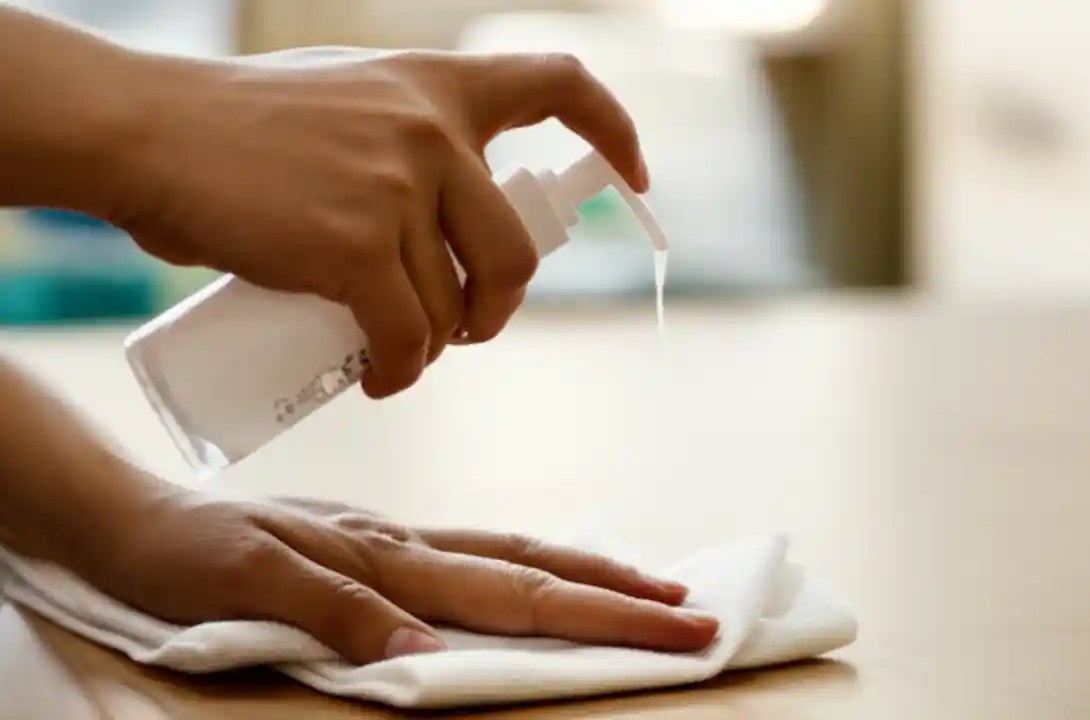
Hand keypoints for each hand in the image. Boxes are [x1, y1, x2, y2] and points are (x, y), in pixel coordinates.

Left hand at [82, 488, 715, 663]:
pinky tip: (544, 573)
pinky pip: (474, 557)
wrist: (136, 520)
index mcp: (389, 559)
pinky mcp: (376, 547)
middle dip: (621, 594)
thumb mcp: (249, 586)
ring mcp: (395, 543)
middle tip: (695, 612)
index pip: (517, 594)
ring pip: (512, 554)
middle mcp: (405, 546)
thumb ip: (342, 614)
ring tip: (648, 586)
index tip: (675, 625)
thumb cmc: (186, 559)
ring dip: (587, 572)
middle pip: (534, 568)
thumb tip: (428, 654)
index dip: (602, 614)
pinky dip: (530, 565)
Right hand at [106, 48, 647, 397]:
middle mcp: (431, 130)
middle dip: (500, 309)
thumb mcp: (345, 108)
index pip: (558, 84)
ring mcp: (397, 188)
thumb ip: (401, 150)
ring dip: (433, 349)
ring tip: (397, 358)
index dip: (613, 131)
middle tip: (466, 330)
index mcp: (435, 87)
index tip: (634, 177)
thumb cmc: (233, 132)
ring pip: (453, 305)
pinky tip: (376, 380)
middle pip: (517, 251)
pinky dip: (398, 371)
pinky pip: (408, 335)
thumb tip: (435, 238)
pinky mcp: (356, 248)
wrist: (145, 133)